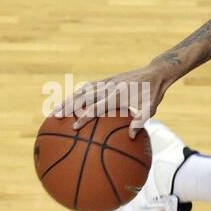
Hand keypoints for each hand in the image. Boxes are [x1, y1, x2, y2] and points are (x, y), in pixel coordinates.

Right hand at [54, 59, 178, 133]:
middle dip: (68, 107)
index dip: (84, 117)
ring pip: (82, 90)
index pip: (96, 108)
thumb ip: (140, 122)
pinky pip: (88, 86)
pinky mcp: (106, 79)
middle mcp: (108, 87)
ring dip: (68, 99)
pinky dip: (77, 93)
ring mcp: (106, 82)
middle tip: (55, 117)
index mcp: (117, 95)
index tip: (74, 127)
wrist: (155, 73)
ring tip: (57, 108)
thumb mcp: (150, 109)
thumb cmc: (153, 94)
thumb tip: (130, 137)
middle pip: (83, 97)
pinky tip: (70, 100)